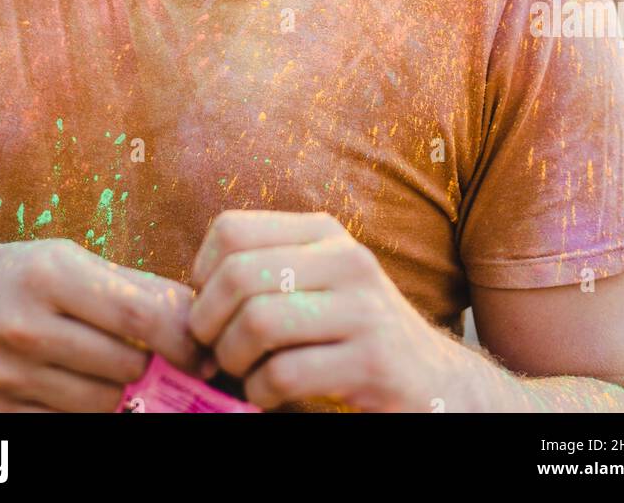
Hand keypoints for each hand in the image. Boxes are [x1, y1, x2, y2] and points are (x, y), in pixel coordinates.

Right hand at [0, 239, 208, 411]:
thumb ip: (147, 292)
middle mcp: (20, 324)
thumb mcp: (87, 264)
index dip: (180, 341)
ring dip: (117, 393)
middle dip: (146, 366)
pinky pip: (65, 427)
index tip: (203, 357)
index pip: (136, 314)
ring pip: (99, 404)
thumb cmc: (43, 280)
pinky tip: (72, 386)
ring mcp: (1, 373)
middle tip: (141, 358)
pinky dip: (82, 414)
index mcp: (50, 274)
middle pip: (122, 366)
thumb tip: (204, 327)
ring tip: (104, 369)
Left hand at [188, 211, 476, 411]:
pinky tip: (270, 395)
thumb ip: (264, 273)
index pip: (231, 229)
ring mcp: (363, 309)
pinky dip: (260, 393)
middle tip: (213, 352)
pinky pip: (284, 373)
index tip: (210, 310)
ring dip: (233, 361)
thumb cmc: (354, 333)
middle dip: (208, 324)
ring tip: (243, 374)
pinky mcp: (372, 361)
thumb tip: (188, 295)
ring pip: (256, 323)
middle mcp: (346, 259)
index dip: (202, 274)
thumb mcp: (317, 284)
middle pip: (237, 276)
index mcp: (324, 232)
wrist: (434, 381)